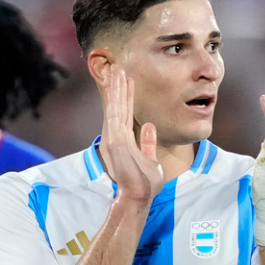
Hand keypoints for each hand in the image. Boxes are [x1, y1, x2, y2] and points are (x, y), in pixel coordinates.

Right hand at [99, 65, 163, 202]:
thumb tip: (149, 126)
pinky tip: (118, 85)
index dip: (125, 96)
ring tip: (118, 70)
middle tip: (118, 67)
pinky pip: (117, 114)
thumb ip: (147, 142)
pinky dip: (117, 99)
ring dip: (116, 88)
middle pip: (117, 107)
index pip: (124, 114)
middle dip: (118, 87)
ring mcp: (114, 139)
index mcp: (122, 141)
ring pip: (115, 107)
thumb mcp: (150, 159)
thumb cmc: (144, 183)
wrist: (138, 197)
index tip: (128, 80)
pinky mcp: (115, 141)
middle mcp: (115, 137)